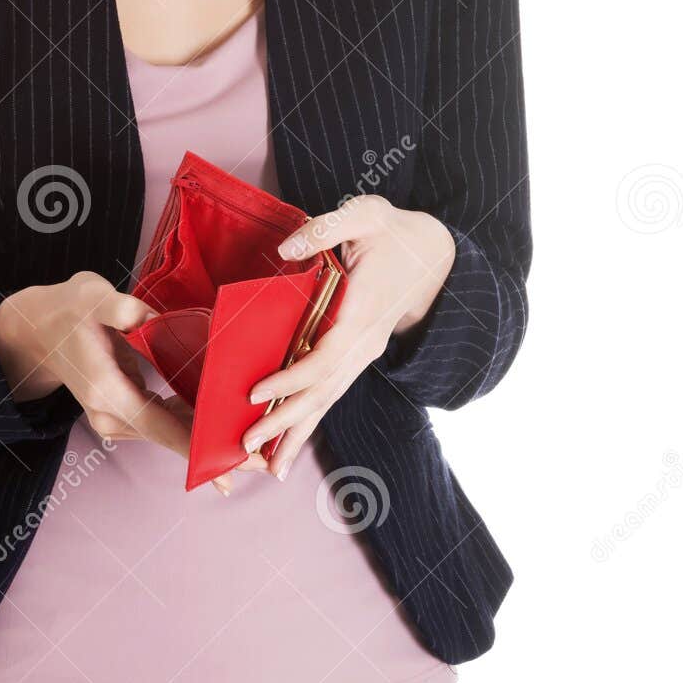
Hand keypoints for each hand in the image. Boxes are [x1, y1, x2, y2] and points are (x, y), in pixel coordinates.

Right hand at [0, 271, 268, 493]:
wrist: (36, 331)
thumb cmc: (67, 310)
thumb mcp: (90, 297)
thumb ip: (122, 308)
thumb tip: (159, 318)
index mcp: (106, 392)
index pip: (161, 426)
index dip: (198, 445)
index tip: (234, 462)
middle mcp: (110, 415)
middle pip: (172, 439)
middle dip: (216, 450)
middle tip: (264, 461)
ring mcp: (115, 418)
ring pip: (170, 433)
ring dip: (209, 438)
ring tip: (256, 446)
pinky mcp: (123, 412)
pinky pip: (164, 423)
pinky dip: (194, 424)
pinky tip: (225, 422)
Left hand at [241, 197, 456, 480]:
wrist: (434, 256)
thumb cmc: (392, 231)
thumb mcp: (365, 215)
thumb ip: (324, 228)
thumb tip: (285, 250)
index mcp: (363, 310)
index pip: (325, 354)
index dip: (292, 377)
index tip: (257, 391)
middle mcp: (364, 342)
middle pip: (323, 390)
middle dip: (286, 420)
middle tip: (248, 444)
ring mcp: (364, 354)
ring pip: (328, 400)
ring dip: (297, 433)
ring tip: (269, 467)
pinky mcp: (357, 358)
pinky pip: (331, 394)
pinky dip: (309, 422)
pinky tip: (288, 448)